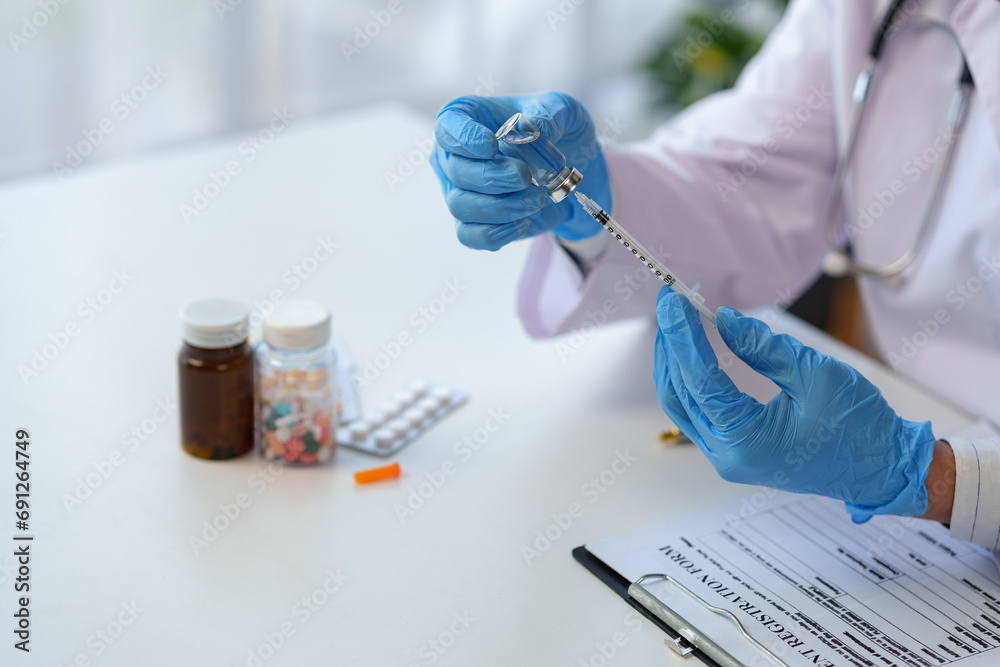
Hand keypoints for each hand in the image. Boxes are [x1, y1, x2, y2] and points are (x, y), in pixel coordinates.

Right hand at [431, 92, 610, 250]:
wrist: (571, 172)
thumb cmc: (557, 132)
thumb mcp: (564, 110)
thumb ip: (550, 113)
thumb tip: (534, 130)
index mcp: (467, 117)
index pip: (448, 127)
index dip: (464, 139)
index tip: (492, 146)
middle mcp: (454, 155)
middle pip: (455, 171)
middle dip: (491, 177)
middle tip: (525, 177)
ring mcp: (459, 190)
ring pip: (461, 205)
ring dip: (501, 207)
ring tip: (536, 199)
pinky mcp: (473, 221)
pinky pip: (469, 235)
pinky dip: (496, 233)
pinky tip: (522, 222)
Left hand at [653, 287, 936, 521]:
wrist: (883, 468)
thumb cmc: (860, 427)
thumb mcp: (816, 375)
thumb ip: (764, 347)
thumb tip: (722, 320)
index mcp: (747, 441)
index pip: (700, 379)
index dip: (683, 335)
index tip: (674, 300)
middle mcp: (728, 456)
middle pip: (680, 392)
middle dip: (672, 344)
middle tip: (672, 303)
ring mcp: (728, 457)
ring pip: (684, 403)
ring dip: (677, 361)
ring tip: (679, 320)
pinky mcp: (734, 450)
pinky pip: (700, 411)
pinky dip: (692, 378)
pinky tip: (693, 350)